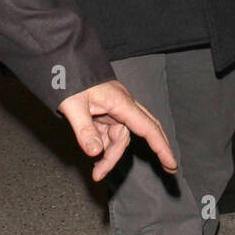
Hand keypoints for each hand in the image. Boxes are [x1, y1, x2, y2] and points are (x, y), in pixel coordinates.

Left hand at [57, 80, 177, 181]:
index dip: (161, 147)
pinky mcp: (103, 111)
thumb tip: (95, 154)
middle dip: (151, 152)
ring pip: (120, 137)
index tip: (172, 164)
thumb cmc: (69, 78)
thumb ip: (84, 130)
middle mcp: (122, 106)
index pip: (148, 127)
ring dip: (111, 156)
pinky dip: (103, 146)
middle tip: (166, 173)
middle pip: (142, 132)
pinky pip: (109, 133)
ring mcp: (113, 109)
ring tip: (96, 172)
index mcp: (121, 103)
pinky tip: (93, 153)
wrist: (61, 61)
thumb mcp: (73, 105)